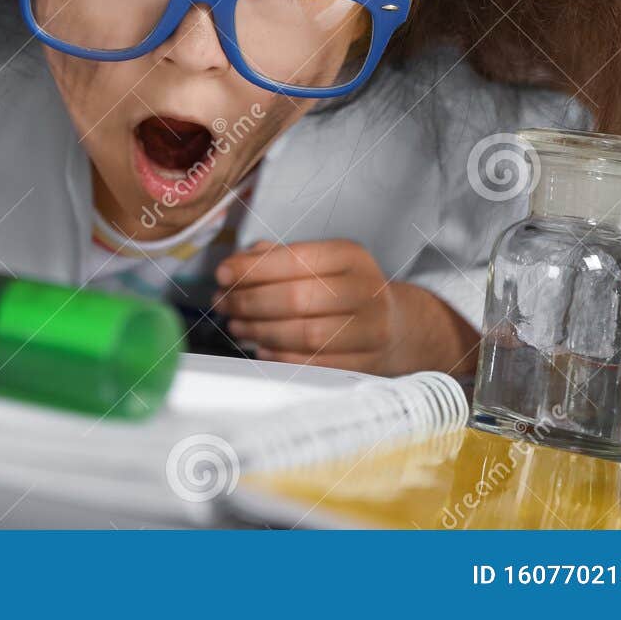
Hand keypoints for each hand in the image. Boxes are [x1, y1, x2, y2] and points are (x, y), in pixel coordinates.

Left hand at [214, 240, 399, 372]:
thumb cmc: (344, 289)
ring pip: (305, 334)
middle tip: (223, 304)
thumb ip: (276, 258)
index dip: (253, 268)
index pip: (296, 259)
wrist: (398, 324)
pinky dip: (282, 358)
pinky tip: (261, 348)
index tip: (221, 274)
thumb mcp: (321, 262)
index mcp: (351, 256)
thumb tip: (234, 265)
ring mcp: (371, 329)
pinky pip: (316, 364)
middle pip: (297, 298)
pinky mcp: (368, 363)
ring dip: (260, 331)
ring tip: (236, 326)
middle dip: (249, 302)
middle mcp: (366, 289)